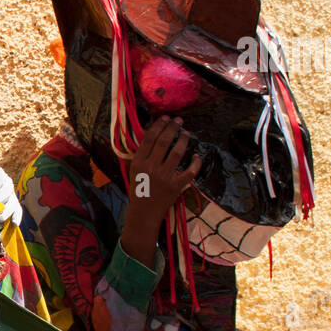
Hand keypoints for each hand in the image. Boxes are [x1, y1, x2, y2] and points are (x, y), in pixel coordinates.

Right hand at [121, 116, 201, 266]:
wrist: (143, 213)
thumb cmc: (139, 189)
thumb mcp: (134, 171)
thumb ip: (141, 155)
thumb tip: (152, 135)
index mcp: (138, 162)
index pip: (149, 138)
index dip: (159, 125)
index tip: (165, 118)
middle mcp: (150, 168)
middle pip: (164, 142)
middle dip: (173, 128)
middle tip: (179, 120)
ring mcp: (164, 177)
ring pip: (177, 152)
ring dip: (183, 140)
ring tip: (186, 133)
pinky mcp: (176, 186)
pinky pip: (190, 171)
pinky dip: (195, 162)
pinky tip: (196, 156)